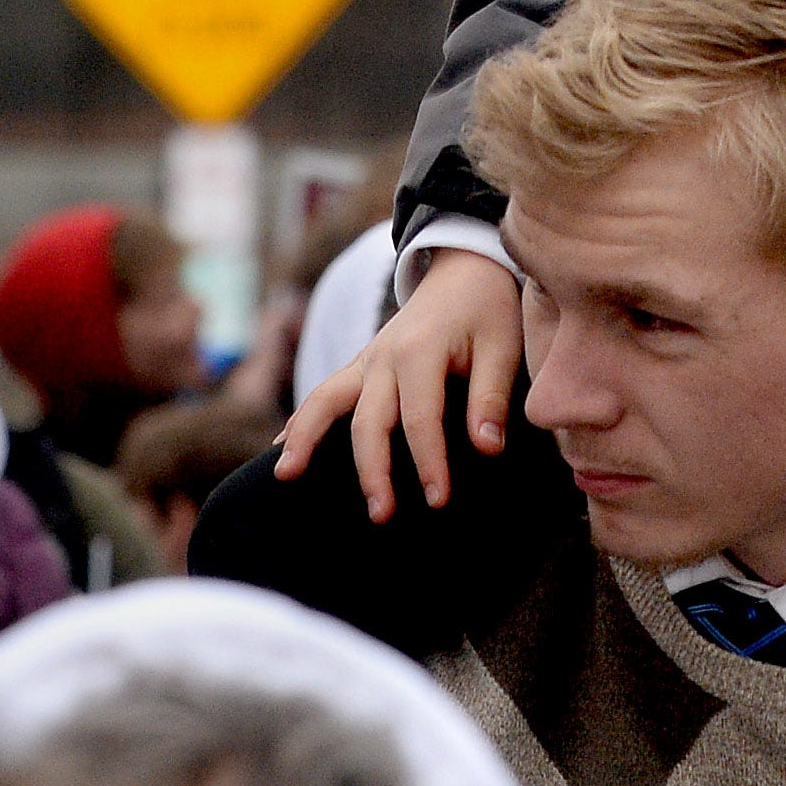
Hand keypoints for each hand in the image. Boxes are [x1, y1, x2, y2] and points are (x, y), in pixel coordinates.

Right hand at [272, 247, 523, 522]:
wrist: (465, 269)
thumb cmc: (488, 311)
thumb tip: (487, 448)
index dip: (428, 462)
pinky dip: (301, 421)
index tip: (438, 500)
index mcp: (421, 350)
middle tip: (381, 515)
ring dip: (306, 439)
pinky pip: (323, 394)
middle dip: (371, 471)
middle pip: (368, 420)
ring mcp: (366, 360)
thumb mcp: (503, 345)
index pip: (420, 418)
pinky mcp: (360, 366)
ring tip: (286, 477)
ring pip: (326, 401)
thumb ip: (491, 396)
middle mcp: (384, 356)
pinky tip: (282, 451)